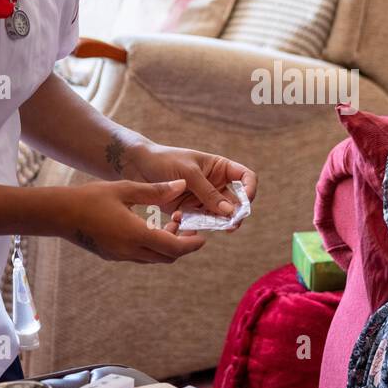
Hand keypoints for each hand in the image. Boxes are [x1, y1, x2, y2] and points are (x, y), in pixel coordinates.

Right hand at [58, 178, 207, 261]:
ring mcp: (120, 255)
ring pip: (154, 258)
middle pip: (167, 257)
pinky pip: (140, 255)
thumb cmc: (91, 197)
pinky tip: (150, 226)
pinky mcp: (112, 255)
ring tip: (169, 221)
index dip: (192, 244)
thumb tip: (182, 185)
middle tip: (186, 224)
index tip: (202, 236)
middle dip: (182, 244)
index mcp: (136, 234)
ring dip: (167, 244)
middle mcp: (130, 250)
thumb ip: (156, 190)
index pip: (174, 248)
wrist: (58, 214)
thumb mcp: (125, 189)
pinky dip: (152, 245)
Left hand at [128, 142, 257, 232]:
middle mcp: (216, 185)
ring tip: (198, 223)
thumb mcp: (189, 174)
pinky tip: (177, 219)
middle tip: (229, 226)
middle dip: (234, 215)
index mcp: (221, 168)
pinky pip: (199, 223)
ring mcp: (203, 199)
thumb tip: (231, 212)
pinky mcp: (189, 211)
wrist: (137, 166)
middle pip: (236, 203)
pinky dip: (192, 225)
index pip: (246, 178)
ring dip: (212, 223)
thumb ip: (209, 193)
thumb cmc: (164, 161)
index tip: (245, 203)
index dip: (250, 190)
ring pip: (219, 217)